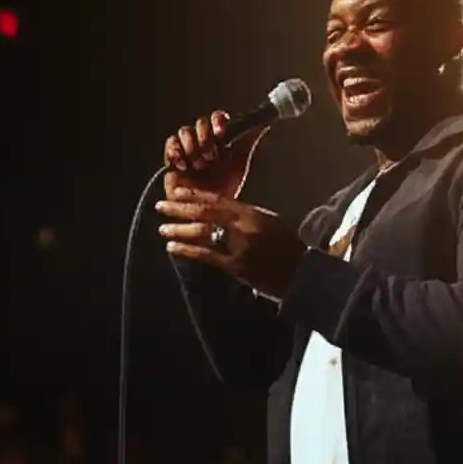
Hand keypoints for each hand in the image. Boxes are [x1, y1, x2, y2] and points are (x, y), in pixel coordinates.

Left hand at [157, 187, 307, 299]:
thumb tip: (221, 211)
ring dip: (179, 230)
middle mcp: (243, 227)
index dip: (194, 195)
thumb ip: (245, 215)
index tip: (177, 191)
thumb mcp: (268, 220)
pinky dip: (187, 251)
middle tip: (161, 205)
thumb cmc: (287, 245)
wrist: (301, 272)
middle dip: (180, 209)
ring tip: (162, 228)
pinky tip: (172, 248)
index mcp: (251, 213)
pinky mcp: (236, 267)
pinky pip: (206, 256)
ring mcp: (238, 247)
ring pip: (202, 234)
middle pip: (205, 214)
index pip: (217, 201)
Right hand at [163, 110, 269, 200]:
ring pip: (184, 131)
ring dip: (192, 146)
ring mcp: (187, 149)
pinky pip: (170, 145)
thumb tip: (263, 124)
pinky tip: (183, 165)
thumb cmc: (224, 187)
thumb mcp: (239, 164)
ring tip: (198, 166)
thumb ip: (248, 142)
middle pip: (200, 123)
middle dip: (205, 137)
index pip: (216, 118)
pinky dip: (176, 151)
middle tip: (211, 157)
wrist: (208, 209)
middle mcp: (202, 141)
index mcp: (218, 140)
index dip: (218, 121)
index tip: (221, 132)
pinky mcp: (172, 159)